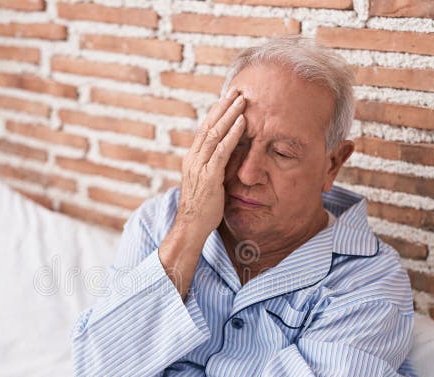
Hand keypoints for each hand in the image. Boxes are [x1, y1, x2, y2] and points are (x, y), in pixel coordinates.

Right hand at [178, 89, 246, 236]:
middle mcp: (193, 159)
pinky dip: (233, 134)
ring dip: (229, 115)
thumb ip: (218, 167)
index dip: (216, 113)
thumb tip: (234, 153)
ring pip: (214, 133)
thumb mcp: (210, 183)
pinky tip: (242, 122)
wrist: (191, 227)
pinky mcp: (209, 176)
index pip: (204, 130)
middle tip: (236, 90)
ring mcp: (199, 166)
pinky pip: (222, 150)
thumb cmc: (203, 208)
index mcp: (192, 159)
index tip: (227, 99)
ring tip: (242, 100)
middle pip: (208, 125)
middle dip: (223, 106)